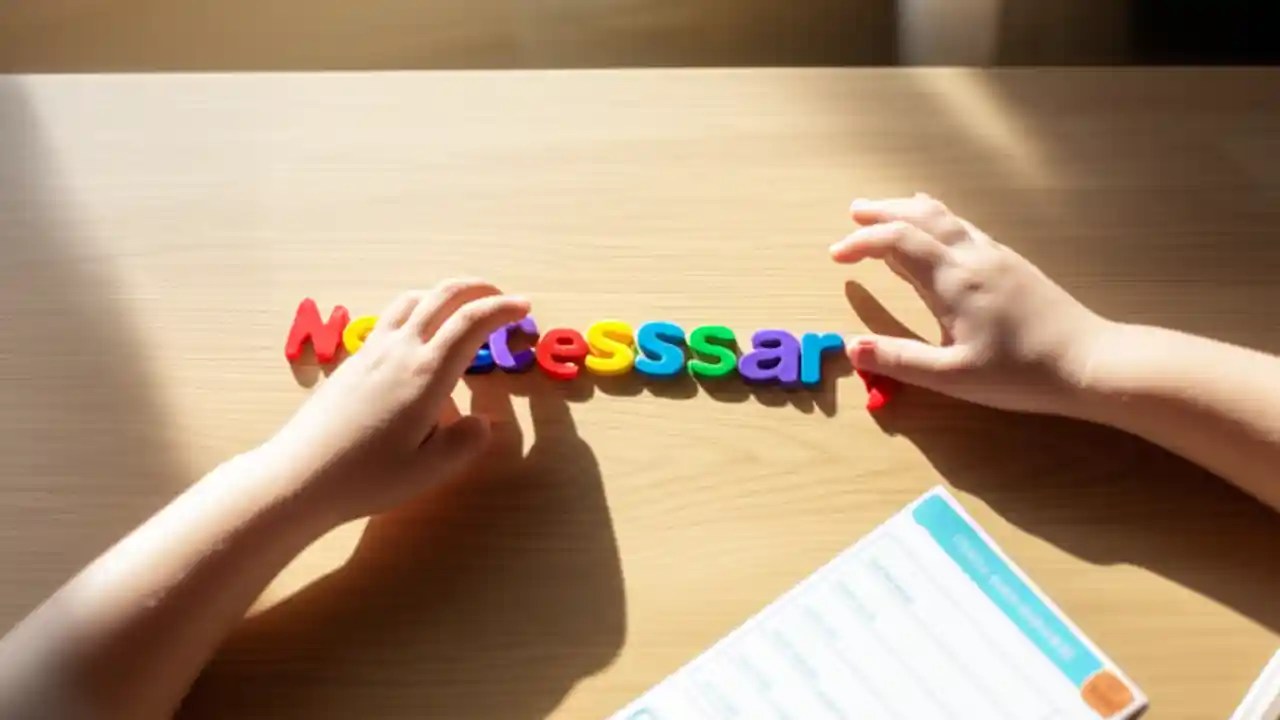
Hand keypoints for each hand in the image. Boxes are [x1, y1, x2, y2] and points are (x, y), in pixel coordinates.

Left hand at [262, 279, 530, 523]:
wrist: (299, 476)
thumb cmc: (367, 477)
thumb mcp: (430, 470)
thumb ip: (467, 442)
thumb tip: (481, 421)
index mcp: (426, 373)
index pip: (472, 322)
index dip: (502, 309)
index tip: (524, 308)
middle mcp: (400, 350)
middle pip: (442, 295)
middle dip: (478, 289)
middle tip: (502, 299)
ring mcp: (372, 351)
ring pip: (412, 299)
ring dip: (444, 296)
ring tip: (461, 313)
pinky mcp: (352, 360)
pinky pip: (392, 319)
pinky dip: (418, 313)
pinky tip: (418, 344)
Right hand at [831, 193, 1110, 415]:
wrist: (1090, 363)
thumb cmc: (1020, 374)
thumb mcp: (952, 376)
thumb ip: (899, 360)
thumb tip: (850, 346)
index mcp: (954, 280)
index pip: (897, 241)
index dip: (861, 242)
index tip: (836, 256)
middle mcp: (973, 257)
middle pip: (921, 216)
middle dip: (883, 211)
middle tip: (854, 212)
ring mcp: (996, 256)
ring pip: (946, 217)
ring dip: (910, 210)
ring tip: (887, 210)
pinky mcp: (1013, 264)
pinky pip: (965, 228)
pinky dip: (937, 221)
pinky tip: (938, 232)